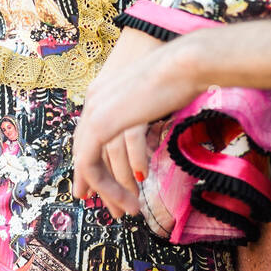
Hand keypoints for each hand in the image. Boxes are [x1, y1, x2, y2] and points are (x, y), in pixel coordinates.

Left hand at [73, 28, 208, 216]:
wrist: (186, 62)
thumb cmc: (181, 73)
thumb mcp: (153, 95)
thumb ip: (141, 111)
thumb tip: (145, 133)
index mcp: (101, 90)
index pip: (87, 135)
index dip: (90, 163)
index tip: (97, 186)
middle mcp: (93, 100)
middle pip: (84, 151)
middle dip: (95, 183)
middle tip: (108, 207)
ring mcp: (95, 110)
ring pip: (90, 163)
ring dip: (110, 190)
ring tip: (129, 208)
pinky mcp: (102, 122)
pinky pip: (95, 164)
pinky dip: (112, 184)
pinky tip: (136, 191)